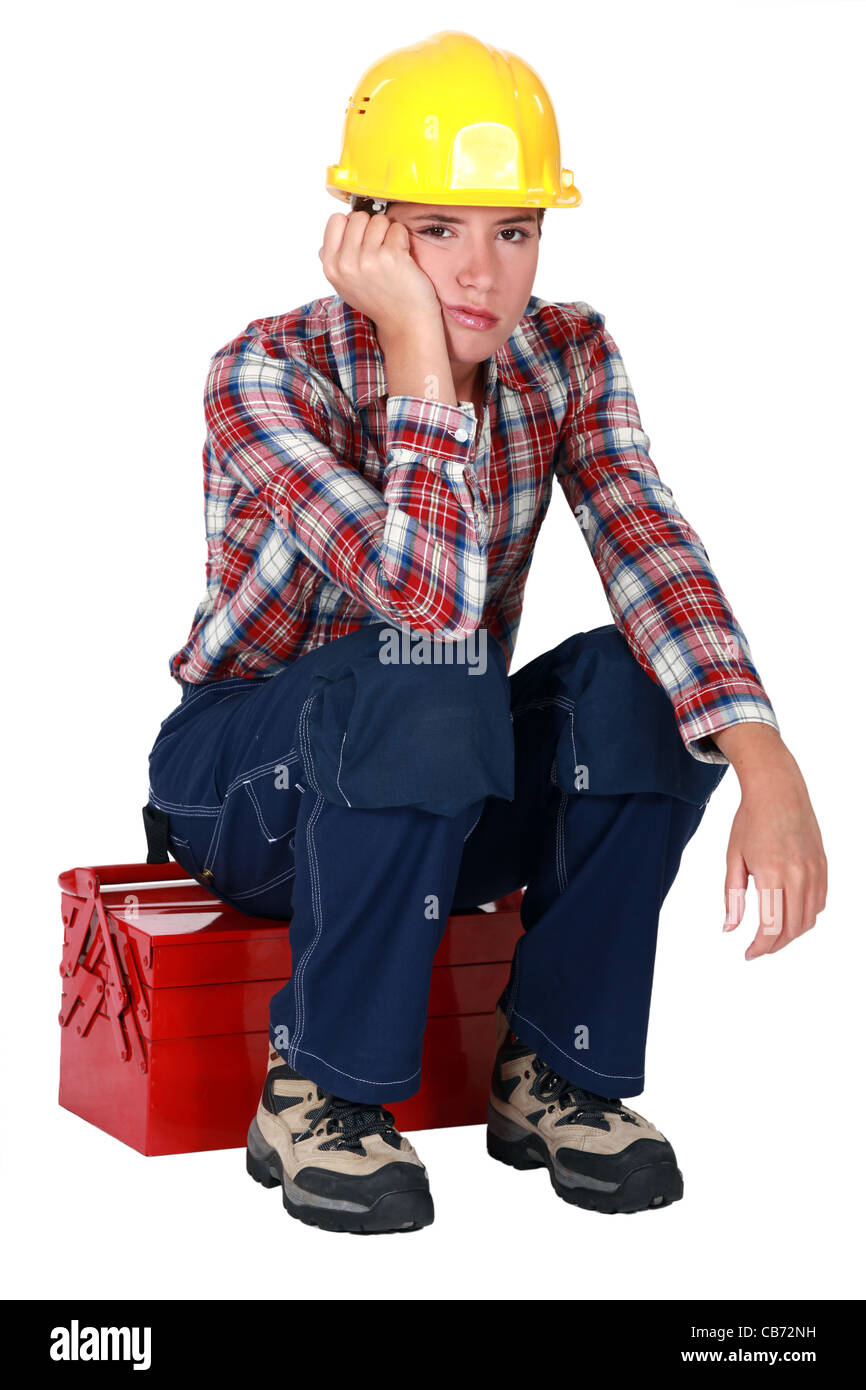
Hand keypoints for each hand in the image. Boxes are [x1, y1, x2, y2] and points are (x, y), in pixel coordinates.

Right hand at [318, 210, 442, 339]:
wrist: (405, 323)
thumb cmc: (378, 301)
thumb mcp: (344, 286)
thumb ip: (334, 261)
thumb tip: (327, 241)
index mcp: (331, 267)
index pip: (336, 220)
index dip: (351, 226)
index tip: (362, 242)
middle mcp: (346, 263)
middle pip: (358, 217)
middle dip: (371, 228)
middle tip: (379, 250)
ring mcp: (369, 259)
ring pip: (379, 220)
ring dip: (388, 233)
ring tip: (391, 256)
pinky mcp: (392, 257)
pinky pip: (397, 228)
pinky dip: (403, 239)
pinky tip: (402, 258)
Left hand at [719, 736, 827, 959]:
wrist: (778, 790)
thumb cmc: (750, 821)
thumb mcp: (734, 858)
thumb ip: (732, 896)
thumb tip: (729, 928)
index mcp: (772, 873)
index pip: (771, 927)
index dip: (759, 947)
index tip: (748, 954)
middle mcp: (798, 875)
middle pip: (792, 929)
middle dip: (774, 945)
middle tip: (757, 949)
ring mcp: (815, 871)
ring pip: (809, 919)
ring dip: (791, 934)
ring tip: (772, 936)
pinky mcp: (823, 866)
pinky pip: (820, 903)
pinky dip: (806, 917)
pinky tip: (790, 915)